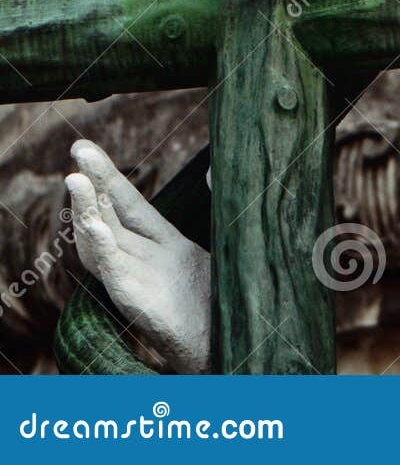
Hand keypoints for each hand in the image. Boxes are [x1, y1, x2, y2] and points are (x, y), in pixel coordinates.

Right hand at [67, 140, 210, 373]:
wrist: (227, 349)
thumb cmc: (223, 302)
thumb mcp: (224, 249)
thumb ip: (221, 211)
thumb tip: (218, 171)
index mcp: (165, 244)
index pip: (130, 204)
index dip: (110, 177)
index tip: (85, 149)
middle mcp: (144, 260)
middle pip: (110, 215)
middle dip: (93, 182)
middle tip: (78, 148)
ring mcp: (138, 279)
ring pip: (104, 241)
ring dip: (88, 210)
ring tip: (74, 180)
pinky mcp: (138, 301)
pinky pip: (114, 271)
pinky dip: (102, 248)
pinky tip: (93, 226)